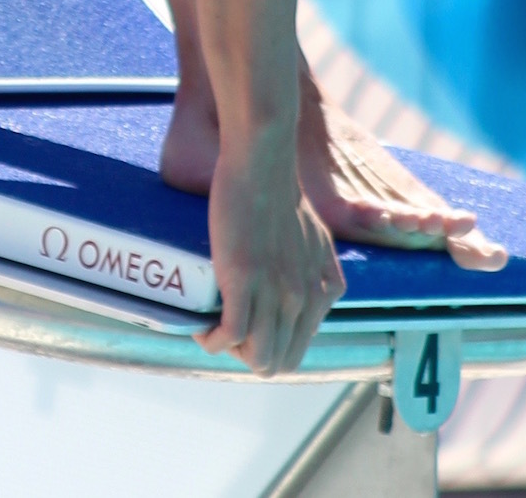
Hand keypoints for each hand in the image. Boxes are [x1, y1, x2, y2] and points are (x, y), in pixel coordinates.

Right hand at [195, 128, 345, 375]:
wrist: (262, 162)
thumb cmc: (281, 191)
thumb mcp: (314, 240)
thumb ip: (313, 271)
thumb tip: (302, 291)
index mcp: (324, 291)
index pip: (295, 353)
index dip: (266, 348)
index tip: (245, 328)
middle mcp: (304, 298)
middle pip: (276, 363)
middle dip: (247, 355)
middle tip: (226, 328)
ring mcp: (276, 291)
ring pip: (257, 358)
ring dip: (230, 351)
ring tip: (213, 328)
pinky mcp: (244, 279)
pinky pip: (230, 334)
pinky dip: (212, 340)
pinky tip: (201, 327)